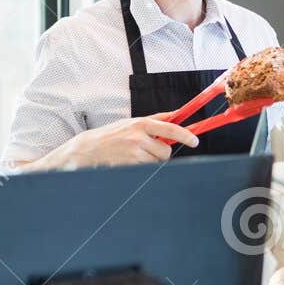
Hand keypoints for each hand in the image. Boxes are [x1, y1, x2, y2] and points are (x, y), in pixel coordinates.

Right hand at [21, 116, 197, 170]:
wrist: (88, 149)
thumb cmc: (112, 135)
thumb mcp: (131, 123)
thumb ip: (153, 121)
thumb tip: (177, 116)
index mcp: (141, 122)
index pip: (170, 127)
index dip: (185, 135)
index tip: (195, 141)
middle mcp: (139, 135)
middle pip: (166, 150)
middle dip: (161, 153)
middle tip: (148, 150)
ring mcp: (134, 151)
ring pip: (157, 161)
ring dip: (150, 161)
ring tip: (134, 155)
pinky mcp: (130, 164)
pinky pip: (146, 169)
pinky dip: (142, 167)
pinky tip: (129, 161)